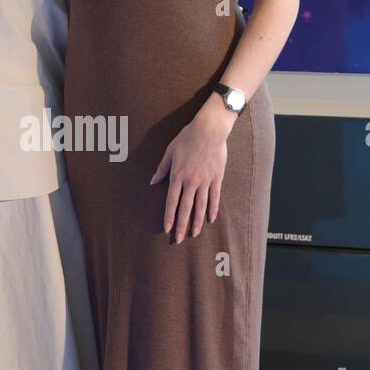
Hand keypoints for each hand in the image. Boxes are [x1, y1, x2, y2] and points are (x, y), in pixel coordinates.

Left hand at [150, 94, 235, 241]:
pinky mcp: (217, 178)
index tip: (166, 228)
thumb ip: (161, 168)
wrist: (209, 129)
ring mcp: (205, 181)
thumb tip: (152, 181)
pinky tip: (211, 219)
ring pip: (201, 206)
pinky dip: (213, 209)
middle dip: (181, 225)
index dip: (168, 216)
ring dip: (197, 222)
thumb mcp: (170, 151)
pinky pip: (215, 197)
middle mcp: (191, 181)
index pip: (171, 201)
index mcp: (177, 175)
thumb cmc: (187, 138)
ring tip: (194, 234)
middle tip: (178, 239)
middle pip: (185, 208)